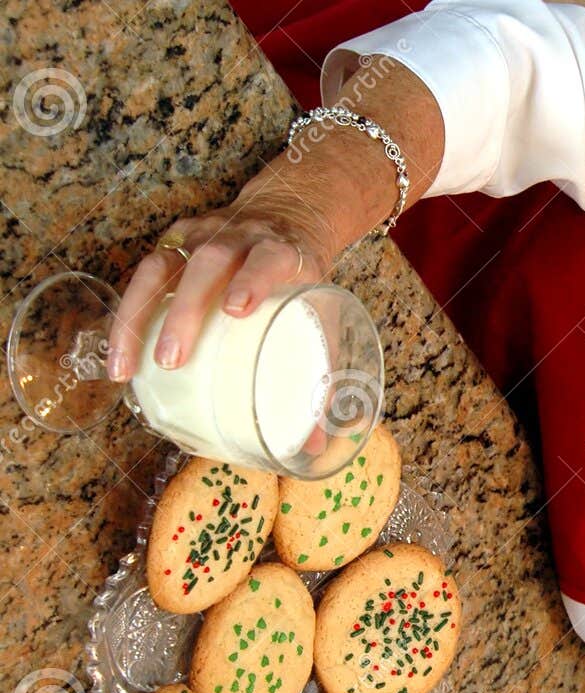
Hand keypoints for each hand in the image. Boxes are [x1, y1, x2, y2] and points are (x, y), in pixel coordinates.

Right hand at [107, 191, 334, 383]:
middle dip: (185, 311)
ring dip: (139, 316)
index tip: (237, 311)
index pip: (267, 258)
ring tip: (127, 366)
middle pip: (207, 265)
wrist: (286, 214)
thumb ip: (322, 369)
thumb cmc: (303, 274)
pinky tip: (118, 349)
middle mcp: (239, 237)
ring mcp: (201, 235)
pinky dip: (127, 312)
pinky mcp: (175, 242)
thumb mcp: (322, 307)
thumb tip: (314, 443)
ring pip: (162, 267)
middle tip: (171, 360)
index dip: (253, 280)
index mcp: (281, 249)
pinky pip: (143, 274)